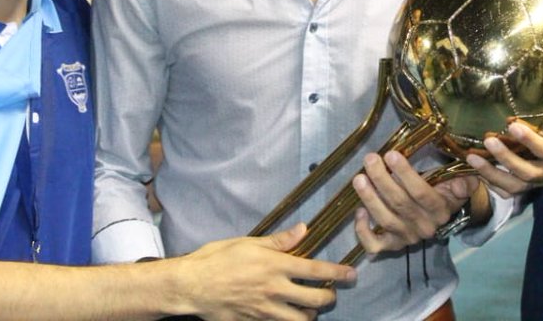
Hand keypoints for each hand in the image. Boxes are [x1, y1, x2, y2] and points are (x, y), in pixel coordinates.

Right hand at [179, 224, 354, 320]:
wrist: (192, 286)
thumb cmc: (217, 258)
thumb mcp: (248, 242)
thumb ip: (279, 241)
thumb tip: (303, 229)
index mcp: (275, 266)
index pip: (316, 271)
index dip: (338, 273)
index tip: (351, 274)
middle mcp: (275, 291)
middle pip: (316, 301)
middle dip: (329, 297)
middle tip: (329, 293)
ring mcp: (265, 311)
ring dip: (310, 315)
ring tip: (310, 308)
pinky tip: (286, 316)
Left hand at [350, 151, 477, 252]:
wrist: (443, 218)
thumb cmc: (444, 192)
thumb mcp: (460, 185)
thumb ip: (464, 183)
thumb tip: (462, 184)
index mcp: (440, 210)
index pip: (421, 193)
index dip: (405, 174)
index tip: (391, 155)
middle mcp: (424, 226)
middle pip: (400, 204)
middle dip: (382, 180)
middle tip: (370, 159)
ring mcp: (407, 237)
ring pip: (386, 220)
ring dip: (370, 199)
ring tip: (359, 179)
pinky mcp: (393, 245)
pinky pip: (375, 245)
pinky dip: (363, 231)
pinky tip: (358, 211)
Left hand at [466, 92, 542, 196]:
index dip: (531, 141)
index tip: (513, 124)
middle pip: (527, 173)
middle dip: (506, 159)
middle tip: (488, 140)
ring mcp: (541, 182)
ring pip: (515, 186)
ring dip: (492, 174)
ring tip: (472, 158)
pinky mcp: (532, 185)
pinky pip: (510, 192)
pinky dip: (493, 185)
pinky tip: (476, 171)